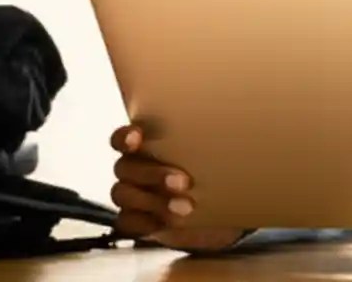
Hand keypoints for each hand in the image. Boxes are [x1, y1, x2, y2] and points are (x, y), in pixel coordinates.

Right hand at [109, 124, 245, 251]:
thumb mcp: (211, 155)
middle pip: (126, 167)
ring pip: (124, 194)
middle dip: (154, 174)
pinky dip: (146, 223)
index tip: (138, 137)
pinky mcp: (135, 221)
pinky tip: (166, 223)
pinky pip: (127, 221)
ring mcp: (131, 195)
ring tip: (185, 207)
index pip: (122, 138)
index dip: (125, 137)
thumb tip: (228, 128)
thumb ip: (206, 142)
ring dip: (154, 201)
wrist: (218, 212)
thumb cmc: (209, 175)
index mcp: (146, 146)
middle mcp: (133, 168)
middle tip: (183, 181)